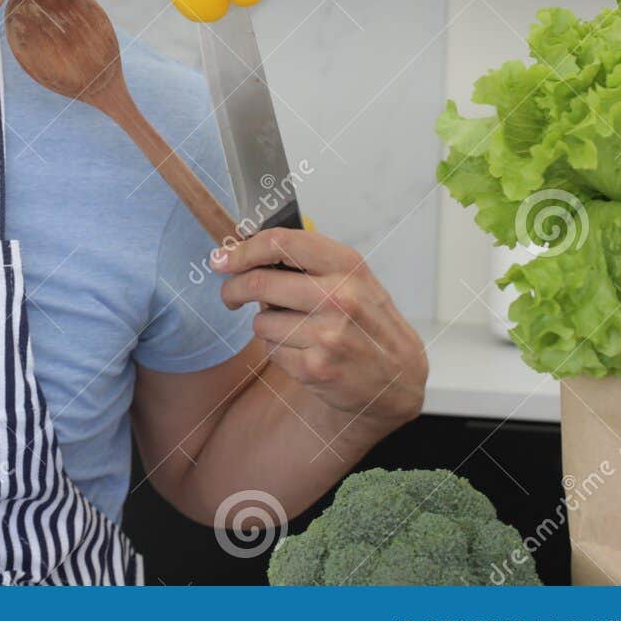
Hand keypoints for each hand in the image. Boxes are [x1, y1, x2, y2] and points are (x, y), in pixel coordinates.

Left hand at [214, 228, 427, 427]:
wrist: (398, 377)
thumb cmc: (368, 321)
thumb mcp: (353, 279)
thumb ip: (308, 263)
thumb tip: (245, 252)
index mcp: (347, 265)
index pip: (280, 242)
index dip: (243, 249)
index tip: (223, 258)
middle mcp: (339, 296)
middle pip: (259, 283)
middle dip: (233, 289)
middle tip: (230, 295)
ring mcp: (328, 334)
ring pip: (261, 321)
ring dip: (267, 325)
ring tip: (295, 330)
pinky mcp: (317, 367)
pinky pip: (272, 350)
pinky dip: (280, 350)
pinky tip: (305, 351)